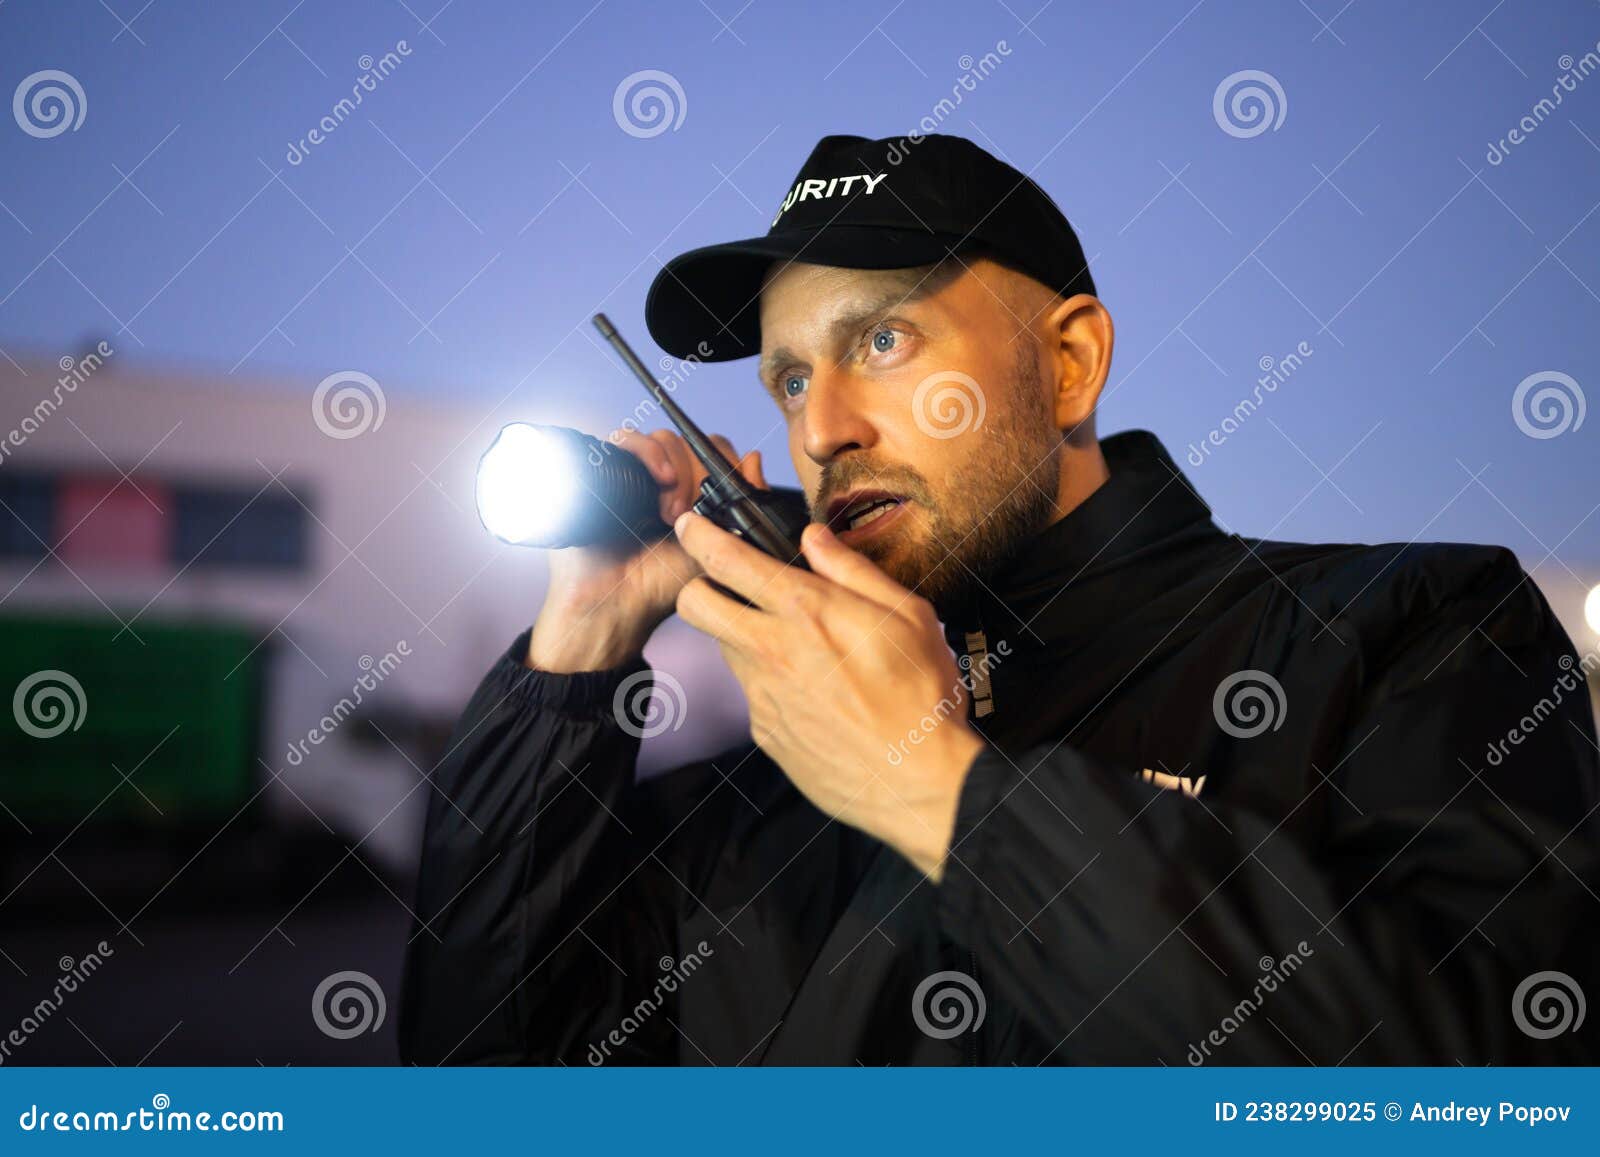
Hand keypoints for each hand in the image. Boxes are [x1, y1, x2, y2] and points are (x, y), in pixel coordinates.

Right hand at [526, 430, 764, 671]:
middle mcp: (661, 477)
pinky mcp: (604, 470)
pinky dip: (646, 450)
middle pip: (690, 442)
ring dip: (675, 470)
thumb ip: (741, 505)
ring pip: (664, 438)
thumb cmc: (664, 583)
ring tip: (668, 514)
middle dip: (697, 475)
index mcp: (690, 489)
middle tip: (687, 515)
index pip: (713, 449)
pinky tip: (659, 480)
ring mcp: (632, 472)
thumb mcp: (716, 544)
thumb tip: (755, 456)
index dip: (721, 465)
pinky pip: (625, 437)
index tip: (718, 498)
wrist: (618, 603)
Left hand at [673, 513, 985, 881]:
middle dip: (699, 587)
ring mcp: (763, 696)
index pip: (727, 561)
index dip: (699, 536)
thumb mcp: (907, 614)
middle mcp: (772, 651)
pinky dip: (772, 684)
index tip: (692, 526)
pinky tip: (815, 694)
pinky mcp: (765, 733)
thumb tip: (814, 539)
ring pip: (726, 650)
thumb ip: (852, 570)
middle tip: (726, 588)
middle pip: (694, 605)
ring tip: (798, 648)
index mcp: (806, 612)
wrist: (919, 780)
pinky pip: (754, 694)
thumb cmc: (922, 696)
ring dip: (745, 639)